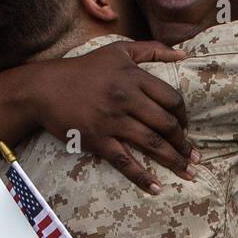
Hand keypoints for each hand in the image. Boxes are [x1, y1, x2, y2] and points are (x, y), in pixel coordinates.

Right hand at [31, 42, 197, 194]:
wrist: (44, 89)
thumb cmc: (83, 69)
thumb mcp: (118, 50)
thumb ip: (152, 50)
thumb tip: (184, 52)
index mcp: (134, 77)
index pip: (171, 99)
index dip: (184, 117)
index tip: (186, 128)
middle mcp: (126, 98)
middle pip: (166, 124)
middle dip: (184, 144)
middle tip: (193, 156)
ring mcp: (112, 121)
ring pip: (151, 144)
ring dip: (173, 160)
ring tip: (188, 172)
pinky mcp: (98, 140)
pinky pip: (125, 162)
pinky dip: (142, 177)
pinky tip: (156, 188)